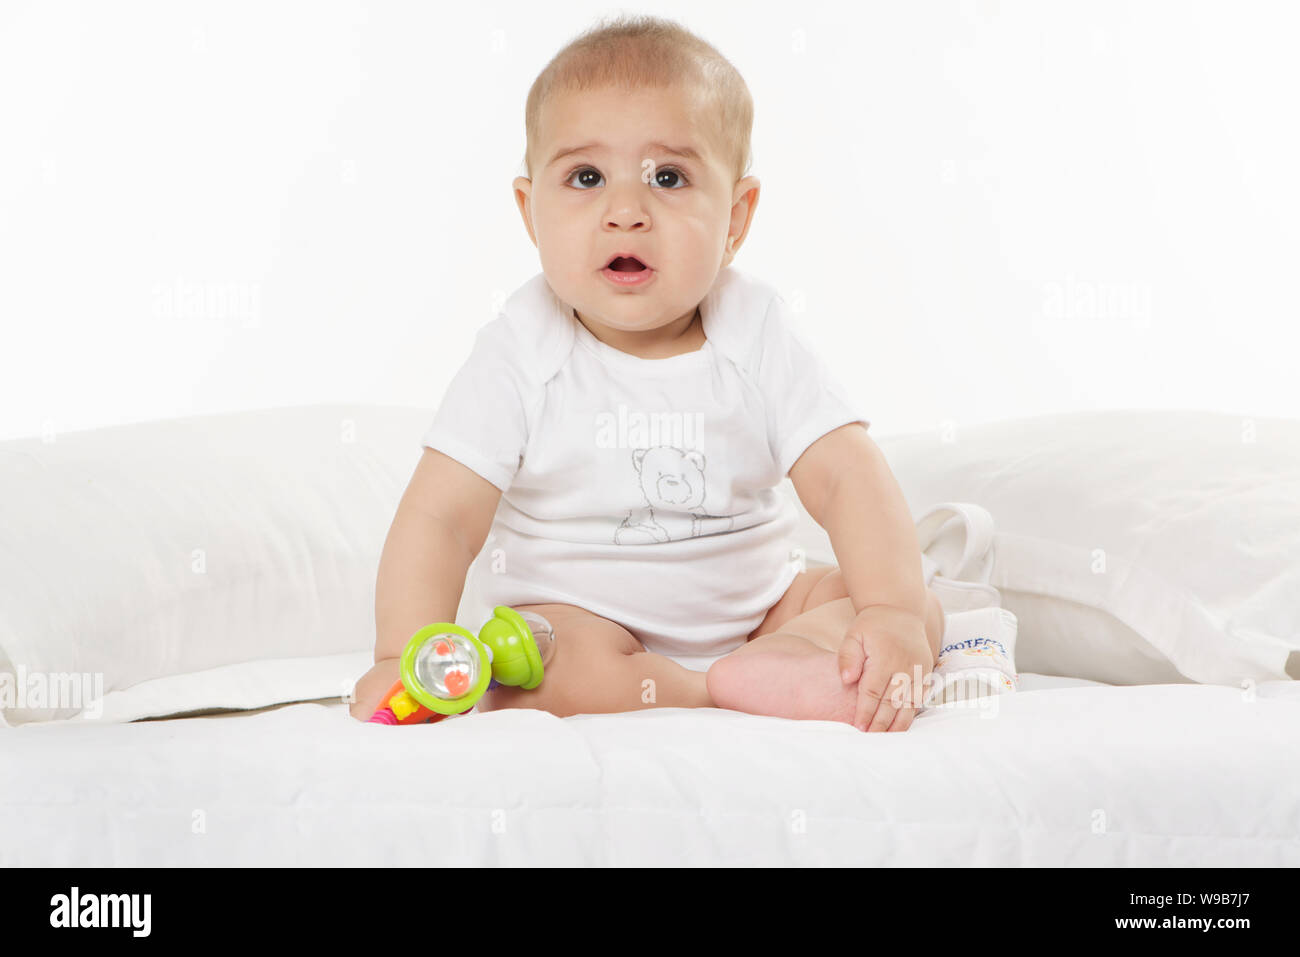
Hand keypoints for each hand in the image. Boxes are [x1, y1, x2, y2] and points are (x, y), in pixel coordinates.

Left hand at [836, 605, 932, 732]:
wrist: (900, 609)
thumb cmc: (872, 623)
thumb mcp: (854, 635)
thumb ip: (848, 657)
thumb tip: (846, 679)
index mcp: (884, 658)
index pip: (873, 692)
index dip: (866, 712)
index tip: (859, 727)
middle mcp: (904, 666)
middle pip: (892, 702)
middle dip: (881, 723)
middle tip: (870, 738)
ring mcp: (918, 669)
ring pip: (910, 703)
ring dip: (899, 722)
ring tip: (887, 738)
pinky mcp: (926, 670)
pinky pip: (921, 696)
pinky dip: (913, 711)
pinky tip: (903, 723)